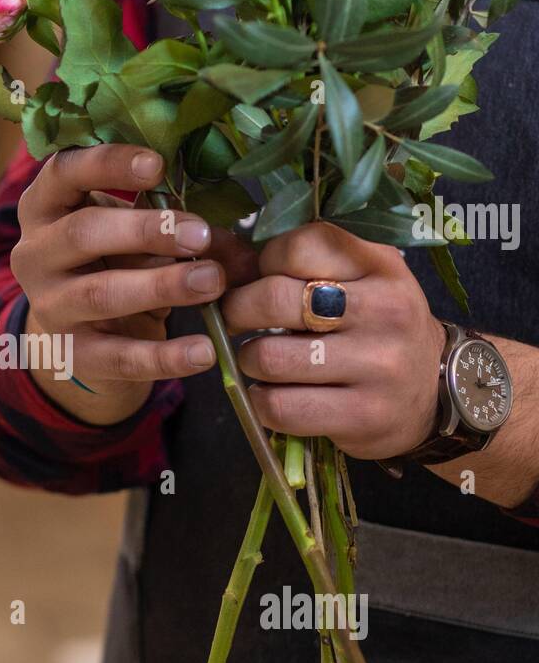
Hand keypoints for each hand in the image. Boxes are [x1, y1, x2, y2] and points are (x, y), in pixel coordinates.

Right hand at [10, 144, 256, 424]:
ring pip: (100, 293)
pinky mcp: (71, 355)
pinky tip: (204, 351)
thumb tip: (242, 248)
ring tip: (212, 281)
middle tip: (201, 234)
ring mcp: (49, 306)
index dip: (108, 165)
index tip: (158, 166)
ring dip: (161, 285)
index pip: (64, 172)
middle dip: (146, 230)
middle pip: (83, 233)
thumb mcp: (134, 234)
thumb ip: (177, 228)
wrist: (82, 335)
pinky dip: (164, 356)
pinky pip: (119, 356)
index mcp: (46, 206)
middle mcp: (35, 253)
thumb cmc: (114, 263)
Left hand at [221, 222, 445, 459]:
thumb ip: (305, 260)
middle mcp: (386, 310)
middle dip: (238, 311)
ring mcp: (378, 366)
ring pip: (270, 357)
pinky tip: (272, 394)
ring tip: (262, 361)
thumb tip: (230, 260)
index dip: (263, 264)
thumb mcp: (361, 277)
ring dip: (249, 361)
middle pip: (274, 299)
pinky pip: (280, 407)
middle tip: (238, 321)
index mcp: (381, 264)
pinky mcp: (364, 416)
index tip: (263, 280)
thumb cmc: (376, 325)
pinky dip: (261, 402)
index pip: (298, 246)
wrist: (432, 390)